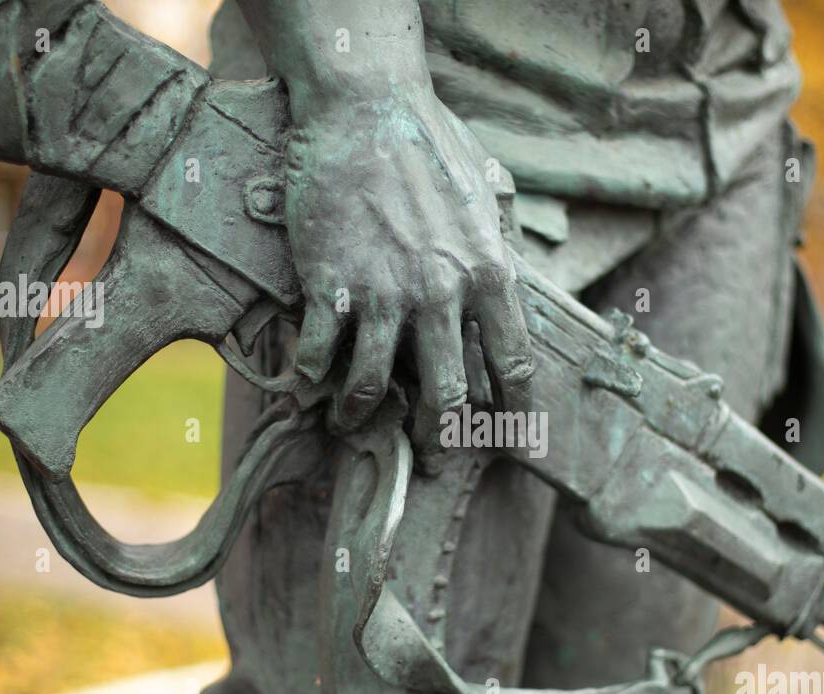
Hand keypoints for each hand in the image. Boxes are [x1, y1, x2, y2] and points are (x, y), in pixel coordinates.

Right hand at [283, 86, 532, 451]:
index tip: (508, 437)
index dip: (514, 413)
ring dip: (360, 416)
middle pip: (448, 397)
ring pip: (373, 388)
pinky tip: (309, 384)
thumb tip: (513, 290)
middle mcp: (442, 293)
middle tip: (430, 455)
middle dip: (439, 439)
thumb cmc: (430, 143)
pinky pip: (321, 356)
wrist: (364, 107)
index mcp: (491, 274)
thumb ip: (501, 250)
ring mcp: (384, 293)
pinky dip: (312, 379)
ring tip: (351, 424)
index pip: (514, 366)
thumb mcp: (487, 196)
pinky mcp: (331, 285)